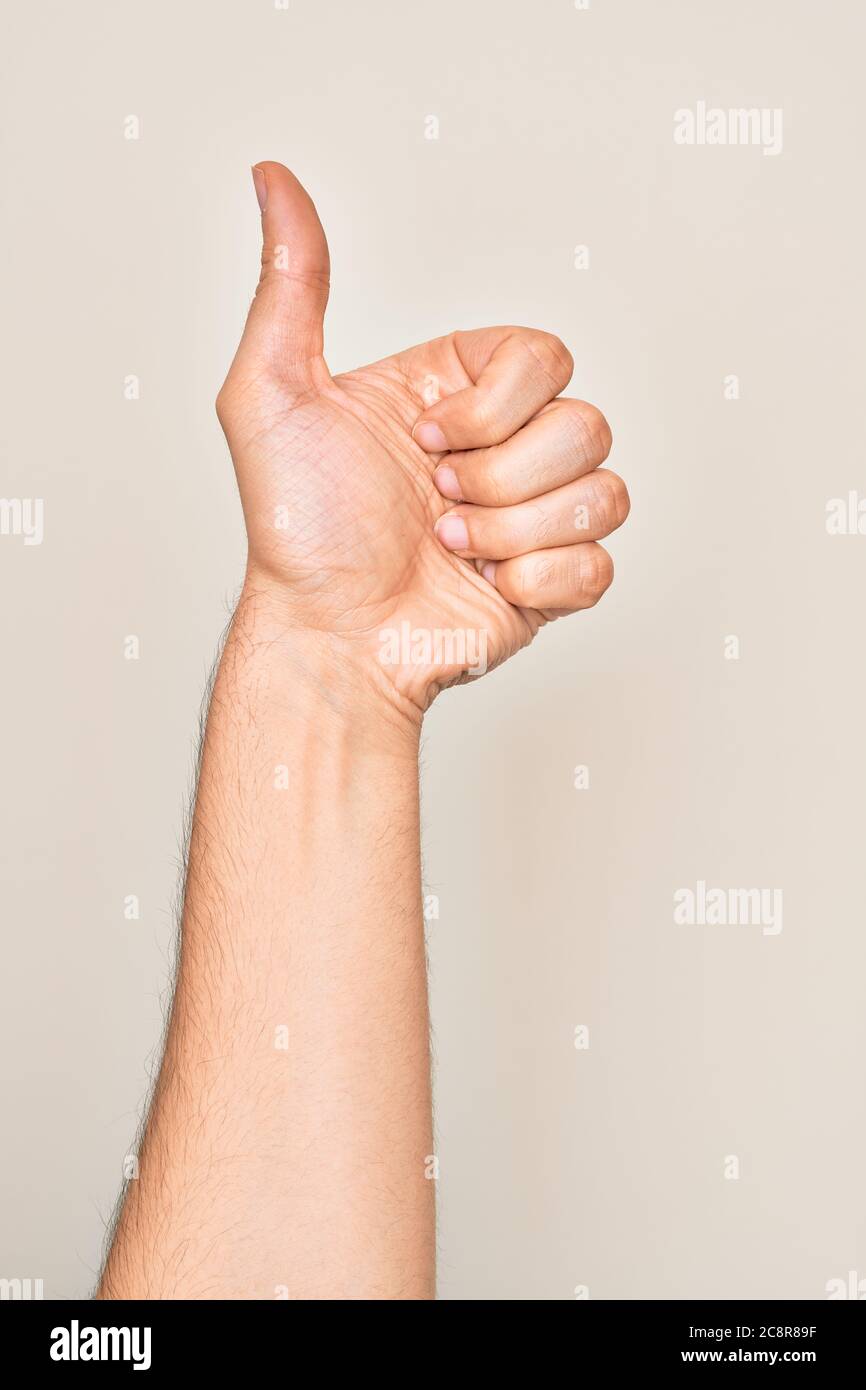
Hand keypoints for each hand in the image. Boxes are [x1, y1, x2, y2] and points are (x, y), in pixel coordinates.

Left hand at [216, 162, 628, 713]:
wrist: (329, 637)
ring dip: (515, 532)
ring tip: (452, 549)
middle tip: (434, 503)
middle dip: (498, 477)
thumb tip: (275, 180)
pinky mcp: (553, 582)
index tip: (422, 441)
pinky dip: (541, 580)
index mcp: (458, 394)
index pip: (543, 356)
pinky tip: (486, 587)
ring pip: (604, 491)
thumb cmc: (297, 530)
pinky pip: (602, 562)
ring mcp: (532, 517)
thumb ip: (291, 285)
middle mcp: (503, 449)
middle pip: (586, 423)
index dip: (493, 406)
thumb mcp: (272, 394)